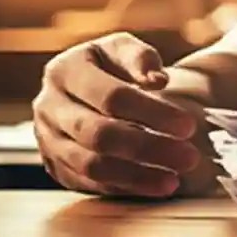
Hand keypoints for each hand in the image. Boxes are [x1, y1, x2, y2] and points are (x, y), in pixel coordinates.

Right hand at [33, 32, 199, 197]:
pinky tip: (157, 187)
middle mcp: (48, 107)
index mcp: (64, 71)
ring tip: (175, 180)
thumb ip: (141, 58)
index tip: (189, 126)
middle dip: (148, 148)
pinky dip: (125, 188)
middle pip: (100, 135)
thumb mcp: (124, 49)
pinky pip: (89, 184)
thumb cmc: (113, 66)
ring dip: (137, 176)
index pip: (111, 97)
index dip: (152, 113)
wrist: (86, 90)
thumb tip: (157, 80)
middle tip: (190, 158)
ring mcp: (47, 140)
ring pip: (91, 165)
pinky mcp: (55, 167)